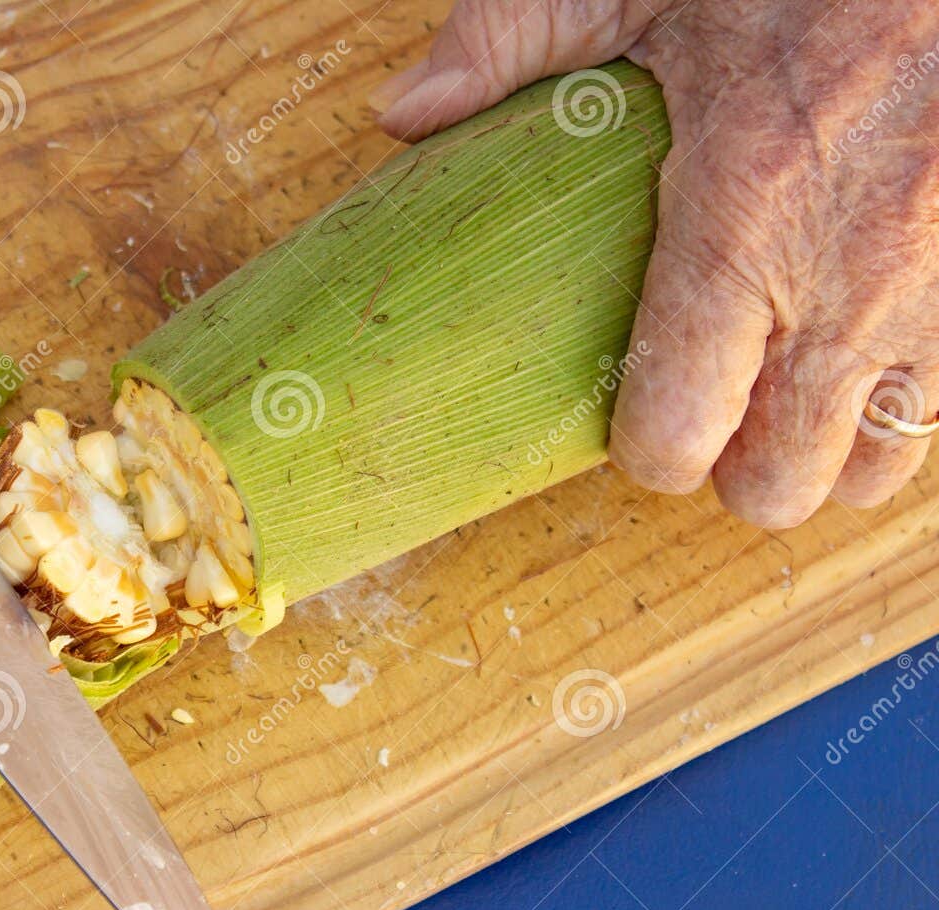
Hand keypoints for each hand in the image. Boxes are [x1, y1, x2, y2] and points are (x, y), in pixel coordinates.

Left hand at [371, 1, 938, 527]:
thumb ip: (514, 39)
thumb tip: (405, 115)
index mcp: (741, 208)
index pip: (678, 428)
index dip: (646, 450)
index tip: (634, 423)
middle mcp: (850, 270)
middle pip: (779, 481)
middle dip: (733, 469)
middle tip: (711, 413)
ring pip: (878, 462)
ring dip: (827, 444)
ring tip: (790, 388)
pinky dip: (909, 395)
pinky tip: (869, 343)